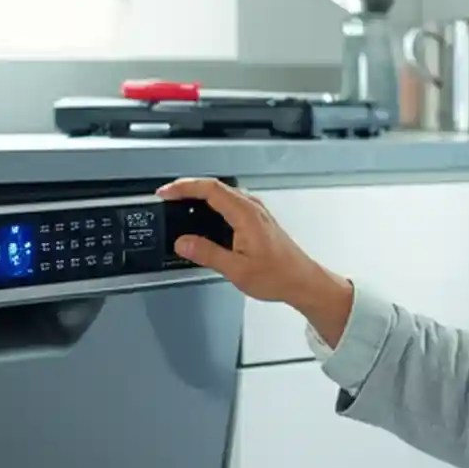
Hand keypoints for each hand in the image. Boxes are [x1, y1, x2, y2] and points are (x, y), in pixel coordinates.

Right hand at [155, 177, 353, 346]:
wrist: (302, 281)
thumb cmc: (278, 275)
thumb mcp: (236, 269)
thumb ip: (207, 254)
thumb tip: (183, 243)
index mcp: (246, 214)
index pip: (210, 189)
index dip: (184, 187)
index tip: (166, 193)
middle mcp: (252, 208)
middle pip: (215, 186)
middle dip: (188, 188)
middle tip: (168, 196)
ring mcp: (256, 212)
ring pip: (223, 193)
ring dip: (200, 195)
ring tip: (181, 203)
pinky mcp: (257, 220)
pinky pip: (230, 202)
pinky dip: (212, 204)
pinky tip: (205, 217)